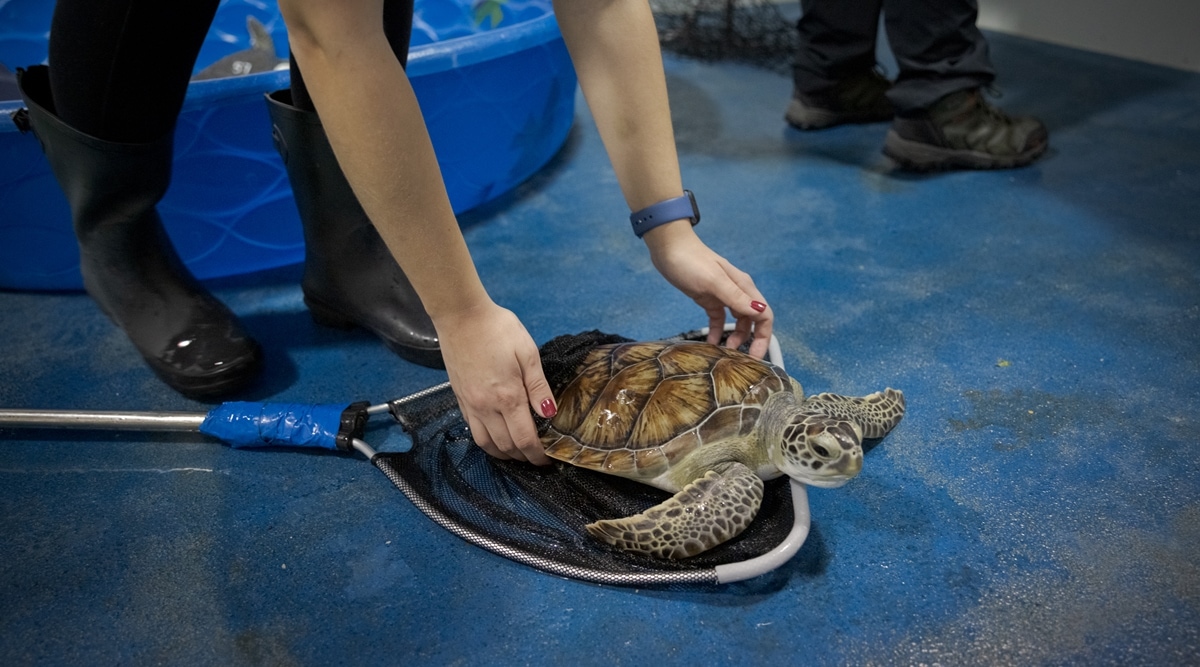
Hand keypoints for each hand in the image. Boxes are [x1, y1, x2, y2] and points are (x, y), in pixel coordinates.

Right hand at [431, 301, 554, 464]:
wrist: (461, 316)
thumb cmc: (498, 329)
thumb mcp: (527, 352)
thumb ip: (538, 386)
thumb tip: (549, 414)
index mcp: (508, 397)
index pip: (525, 440)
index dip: (537, 456)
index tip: (547, 461)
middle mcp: (486, 407)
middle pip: (506, 447)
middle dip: (523, 457)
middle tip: (536, 457)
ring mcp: (470, 405)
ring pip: (486, 444)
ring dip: (503, 454)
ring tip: (517, 452)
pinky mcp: (459, 399)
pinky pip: (472, 430)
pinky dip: (486, 441)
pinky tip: (496, 437)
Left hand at [643, 222, 773, 358]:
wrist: (668, 248)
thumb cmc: (691, 262)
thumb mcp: (713, 282)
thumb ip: (735, 298)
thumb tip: (760, 313)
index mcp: (744, 287)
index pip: (764, 315)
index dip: (764, 337)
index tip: (756, 356)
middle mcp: (738, 292)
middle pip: (753, 321)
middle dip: (751, 341)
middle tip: (741, 361)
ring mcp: (723, 296)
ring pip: (737, 322)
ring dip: (734, 337)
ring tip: (724, 353)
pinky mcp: (708, 298)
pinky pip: (718, 319)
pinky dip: (716, 332)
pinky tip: (711, 343)